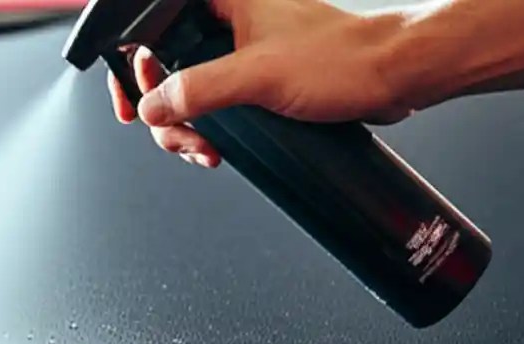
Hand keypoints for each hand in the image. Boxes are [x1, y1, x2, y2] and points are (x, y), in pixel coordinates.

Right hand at [108, 0, 413, 167]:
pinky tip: (216, 148)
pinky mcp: (252, 78)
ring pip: (184, 92)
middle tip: (183, 134)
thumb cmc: (342, 59)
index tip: (134, 102)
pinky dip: (205, 130)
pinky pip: (210, 105)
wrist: (390, 77)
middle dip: (164, 111)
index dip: (133, 66)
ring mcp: (237, 51)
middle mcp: (226, 20)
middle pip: (162, 67)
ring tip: (205, 148)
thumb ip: (198, 88)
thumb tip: (153, 106)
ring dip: (185, 128)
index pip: (151, 26)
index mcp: (222, 1)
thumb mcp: (257, 75)